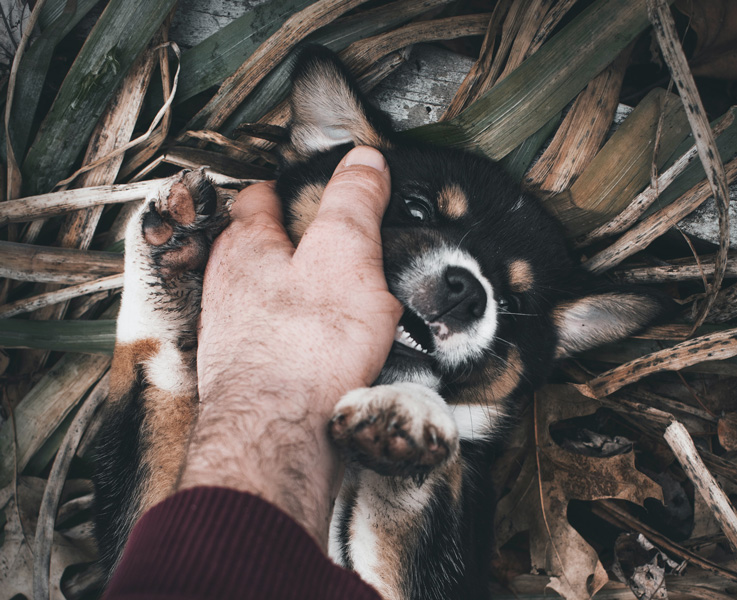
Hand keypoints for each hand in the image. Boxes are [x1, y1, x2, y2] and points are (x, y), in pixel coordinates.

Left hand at [179, 146, 401, 547]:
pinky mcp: (250, 374)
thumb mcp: (345, 253)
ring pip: (266, 297)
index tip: (309, 186)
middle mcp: (230, 287)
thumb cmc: (305, 346)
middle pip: (258, 248)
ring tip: (335, 300)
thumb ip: (354, 203)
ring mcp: (235, 333)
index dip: (287, 187)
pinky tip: (326, 350)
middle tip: (328, 245)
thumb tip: (365, 162)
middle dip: (290, 243)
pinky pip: (276, 341)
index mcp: (248, 247)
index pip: (259, 198)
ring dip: (296, 294)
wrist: (279, 434)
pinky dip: (299, 337)